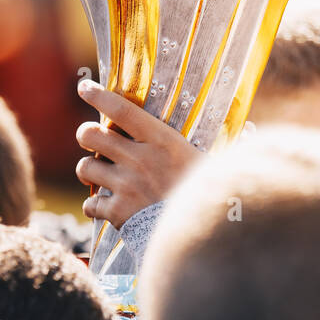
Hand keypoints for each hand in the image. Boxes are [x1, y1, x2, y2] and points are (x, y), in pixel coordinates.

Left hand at [75, 80, 200, 227]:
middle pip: (90, 135)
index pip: (121, 109)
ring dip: (88, 171)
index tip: (84, 87)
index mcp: (162, 140)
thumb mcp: (208, 159)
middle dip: (86, 135)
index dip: (98, 95)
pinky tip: (105, 207)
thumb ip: (196, 144)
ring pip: (85, 168)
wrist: (204, 231)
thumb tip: (234, 128)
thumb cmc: (210, 193)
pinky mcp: (119, 212)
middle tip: (92, 141)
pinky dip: (94, 206)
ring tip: (97, 176)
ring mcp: (127, 186)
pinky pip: (90, 204)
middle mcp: (140, 159)